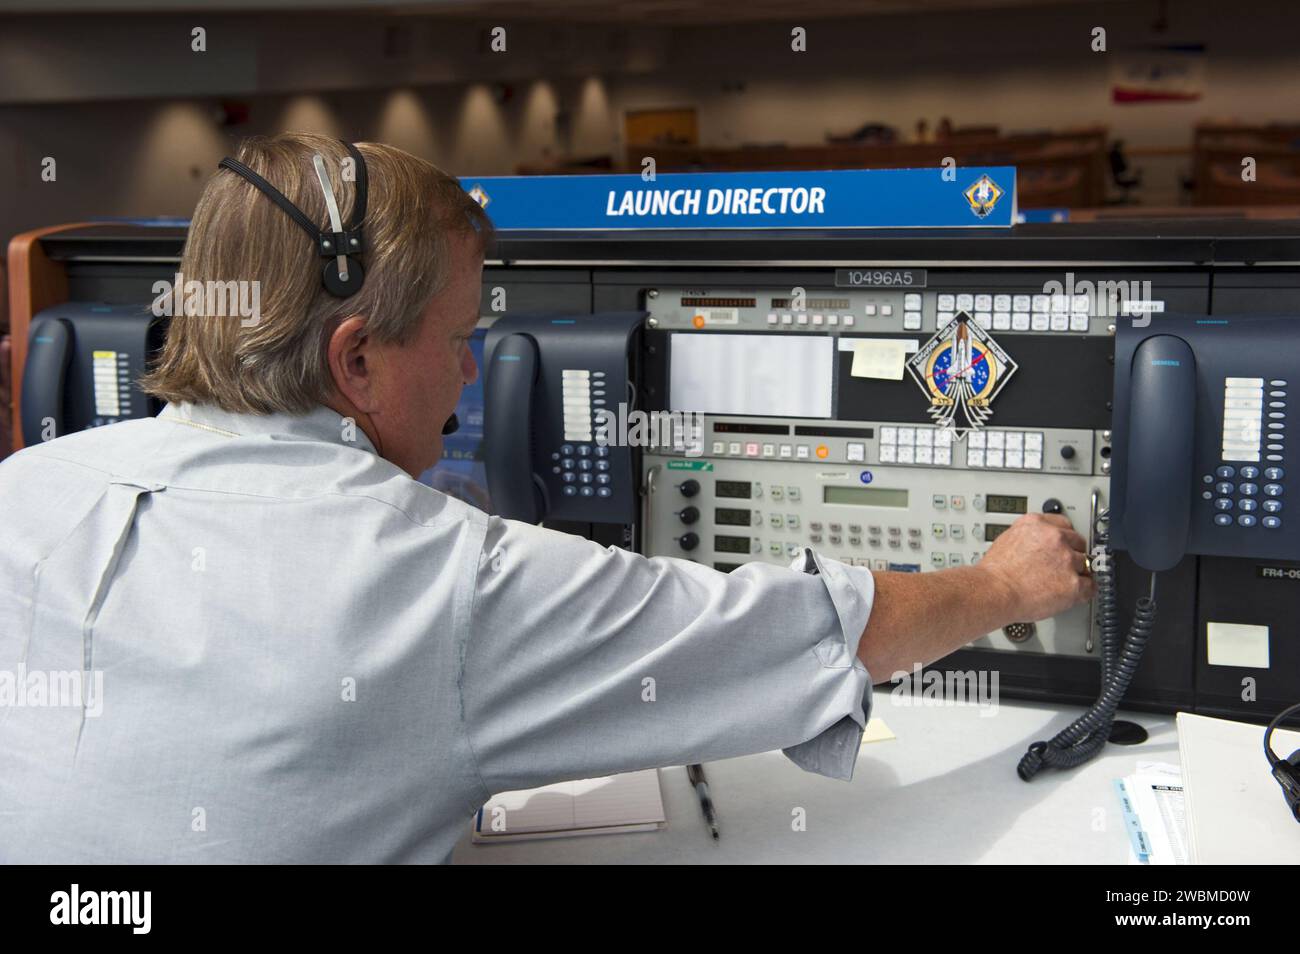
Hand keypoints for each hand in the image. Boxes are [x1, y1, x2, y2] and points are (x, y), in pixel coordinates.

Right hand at [976, 512, 1095, 621]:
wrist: (994, 592)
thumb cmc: (995, 573)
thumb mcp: (1007, 539)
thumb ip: (1028, 537)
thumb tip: (1036, 544)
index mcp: (1037, 524)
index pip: (1064, 524)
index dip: (1064, 537)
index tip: (1065, 544)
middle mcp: (1055, 538)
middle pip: (1078, 543)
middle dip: (1072, 554)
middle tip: (1062, 566)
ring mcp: (1066, 560)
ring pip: (1086, 564)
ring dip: (1077, 573)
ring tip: (1063, 582)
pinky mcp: (1073, 583)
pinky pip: (1090, 587)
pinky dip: (1084, 592)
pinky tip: (1075, 593)